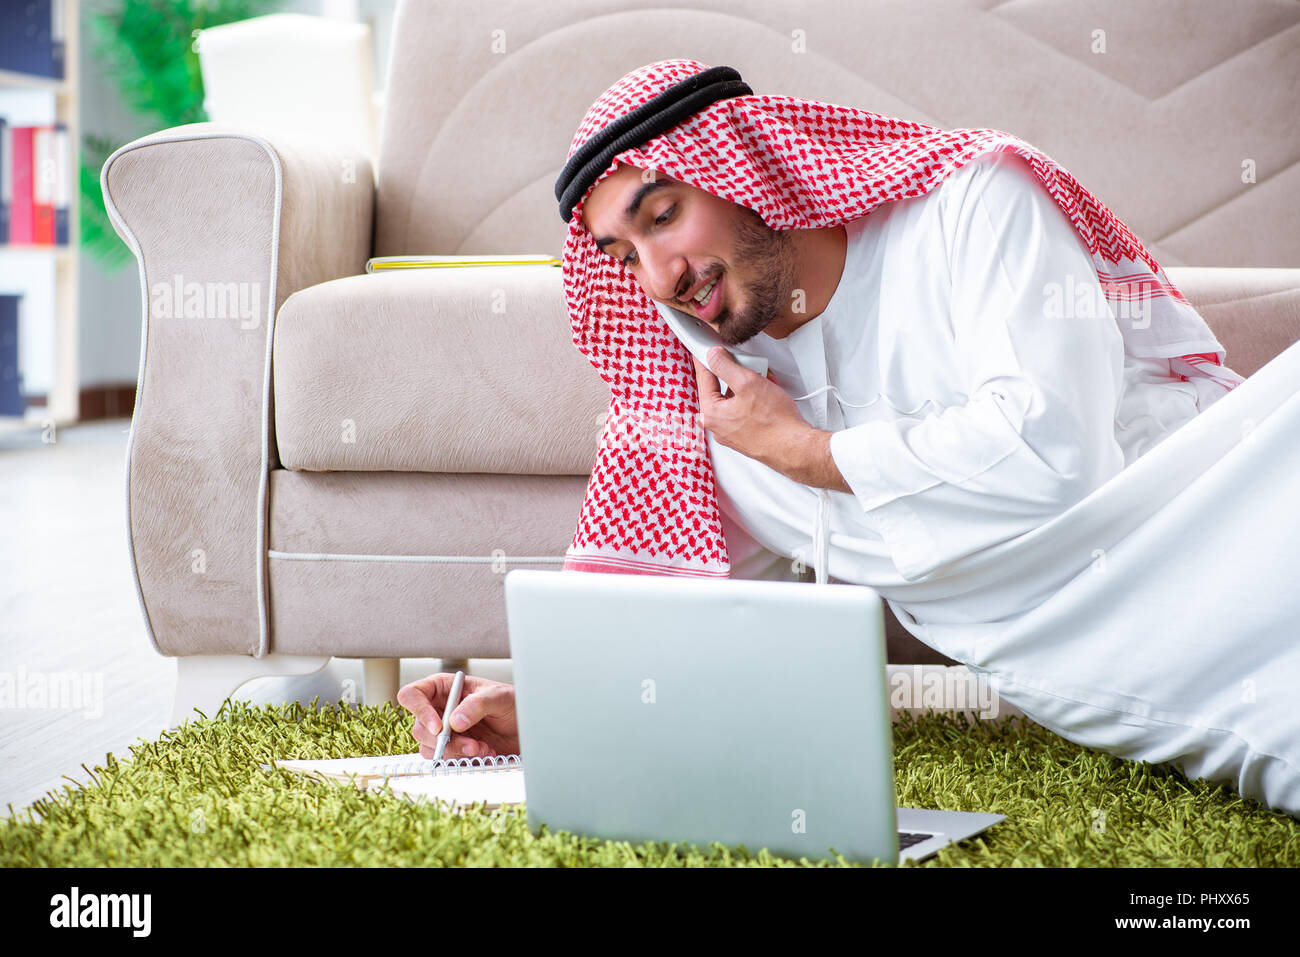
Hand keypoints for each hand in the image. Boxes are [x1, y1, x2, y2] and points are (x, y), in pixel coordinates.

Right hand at [396, 673, 519, 758]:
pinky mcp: (452, 749)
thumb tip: (455, 721)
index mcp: (443, 688)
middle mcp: (438, 709)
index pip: (413, 695)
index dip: (419, 711)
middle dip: (445, 740)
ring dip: (457, 752)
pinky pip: (444, 759)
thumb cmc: (511, 703)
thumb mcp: (499, 697)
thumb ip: (477, 705)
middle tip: (471, 743)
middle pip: (419, 728)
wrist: (525, 726)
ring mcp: (444, 731)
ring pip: (429, 747)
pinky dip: (463, 759)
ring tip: (482, 747)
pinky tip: (483, 752)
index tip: (439, 727)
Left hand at [693, 346, 810, 470]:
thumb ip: (725, 365)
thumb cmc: (774, 422)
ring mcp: (732, 433)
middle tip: (752, 368)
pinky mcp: (747, 436)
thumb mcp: (747, 382)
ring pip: (736, 399)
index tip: (706, 349)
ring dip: (750, 386)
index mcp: (711, 413)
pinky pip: (745, 410)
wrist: (795, 448)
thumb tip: (713, 356)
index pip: (703, 378)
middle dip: (738, 374)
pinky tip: (770, 396)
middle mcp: (718, 426)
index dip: (706, 358)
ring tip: (767, 383)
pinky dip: (756, 400)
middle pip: (721, 388)